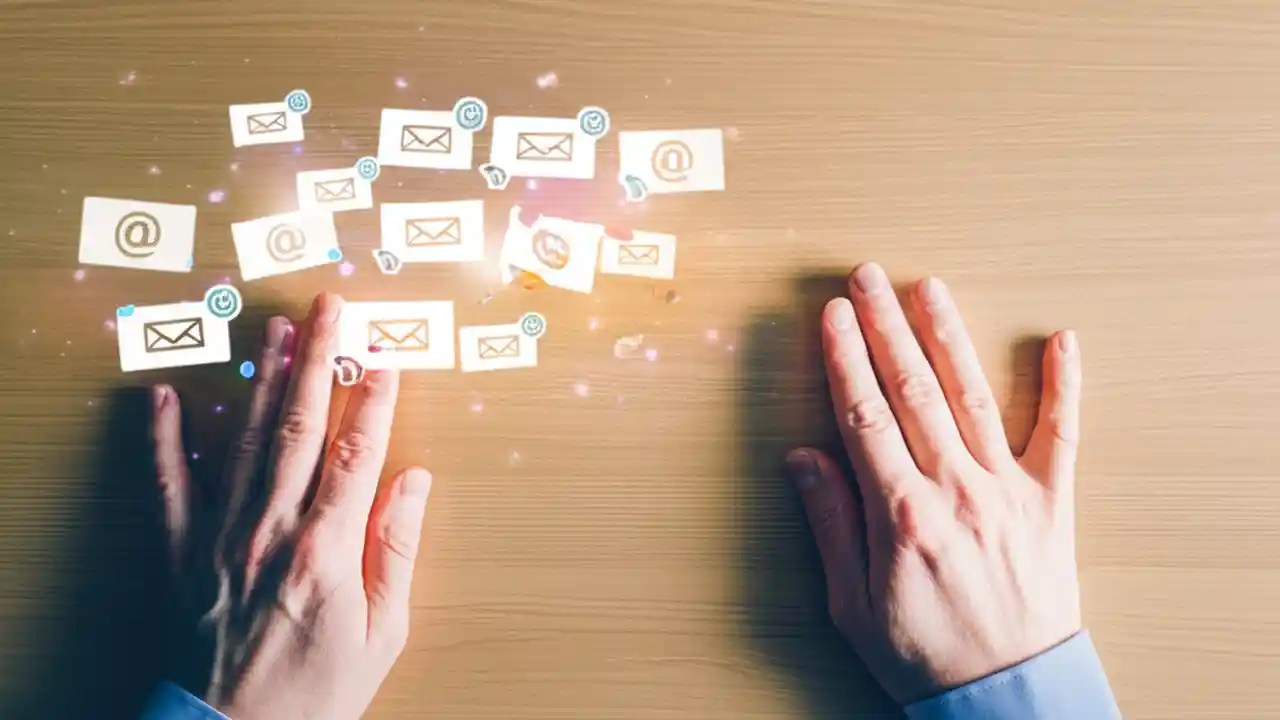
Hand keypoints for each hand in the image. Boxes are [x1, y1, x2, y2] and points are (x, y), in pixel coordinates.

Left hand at [150, 293, 431, 719]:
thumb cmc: (315, 695)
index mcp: (328, 551)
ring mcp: (223, 538)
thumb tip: (416, 482)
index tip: (387, 356)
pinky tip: (165, 397)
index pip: (359, 453)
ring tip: (278, 330)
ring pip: (248, 441)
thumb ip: (397, 550)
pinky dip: (165, 441)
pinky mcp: (184, 555)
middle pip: (302, 428)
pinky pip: (170, 487)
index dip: (376, 398)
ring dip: (265, 380)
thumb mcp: (382, 634)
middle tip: (331, 309)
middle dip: (320, 360)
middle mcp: (273, 531)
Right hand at [788, 263, 1082, 703]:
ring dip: (947, 336)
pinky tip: (1061, 339)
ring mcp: (1008, 491)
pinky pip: (1062, 433)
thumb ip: (831, 523)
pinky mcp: (1051, 502)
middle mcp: (956, 491)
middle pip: (912, 390)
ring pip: (972, 396)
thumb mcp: (852, 604)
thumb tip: (803, 457)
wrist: (1008, 695)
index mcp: (902, 515)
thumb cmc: (925, 656)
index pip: (864, 415)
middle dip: (884, 327)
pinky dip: (1064, 384)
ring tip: (927, 289)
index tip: (830, 315)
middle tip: (866, 278)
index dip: (845, 358)